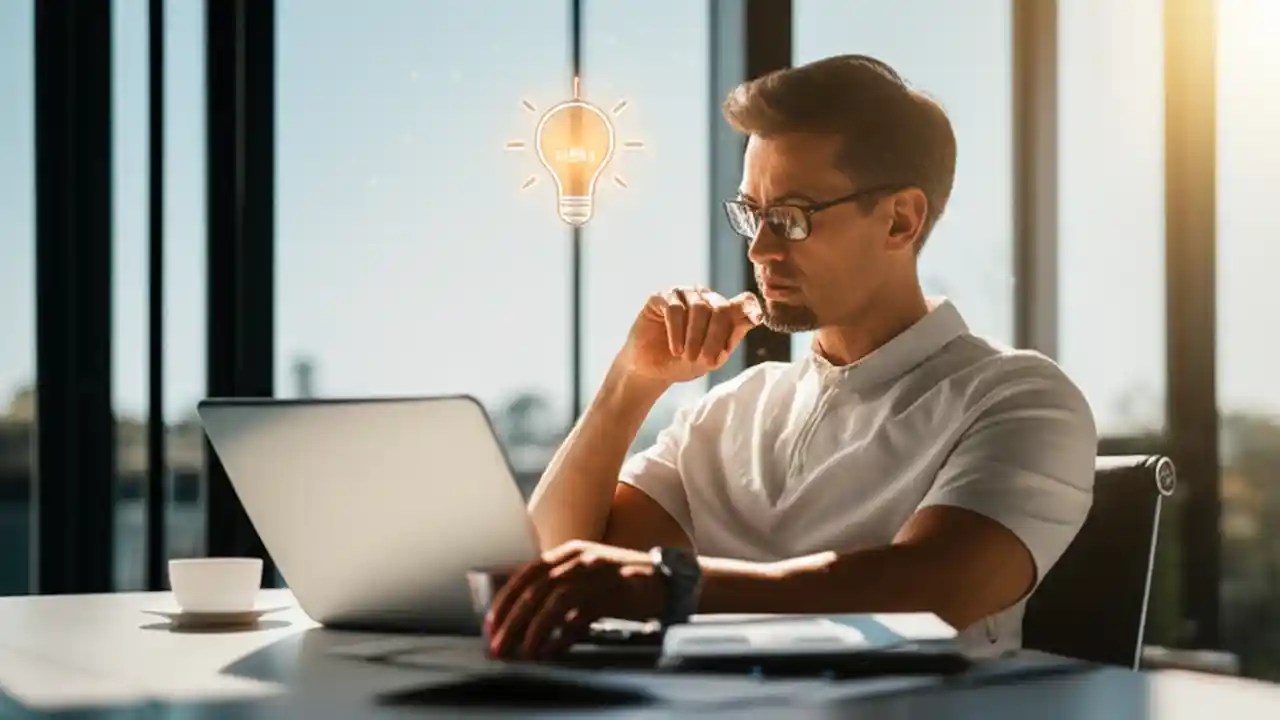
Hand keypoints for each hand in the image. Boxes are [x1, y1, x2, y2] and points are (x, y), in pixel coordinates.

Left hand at [485, 540, 662, 660]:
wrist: (664, 578)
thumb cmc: (618, 579)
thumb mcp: (584, 572)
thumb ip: (557, 583)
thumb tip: (522, 614)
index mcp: (568, 552)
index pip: (526, 573)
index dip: (506, 599)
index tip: (491, 622)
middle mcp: (579, 559)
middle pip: (536, 590)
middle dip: (513, 620)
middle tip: (499, 645)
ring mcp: (597, 575)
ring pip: (555, 602)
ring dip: (535, 630)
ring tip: (525, 652)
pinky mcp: (614, 594)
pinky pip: (581, 617)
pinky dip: (563, 637)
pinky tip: (552, 651)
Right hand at [617, 286, 762, 384]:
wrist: (652, 370)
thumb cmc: (684, 364)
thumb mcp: (712, 357)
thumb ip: (731, 337)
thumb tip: (754, 317)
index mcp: (722, 310)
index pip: (742, 302)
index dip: (750, 307)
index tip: (756, 317)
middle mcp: (704, 297)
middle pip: (720, 307)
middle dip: (715, 336)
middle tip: (706, 360)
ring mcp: (683, 294)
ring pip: (698, 307)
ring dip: (695, 336)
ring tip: (687, 356)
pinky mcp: (661, 297)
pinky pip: (674, 308)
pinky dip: (676, 331)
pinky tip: (675, 349)